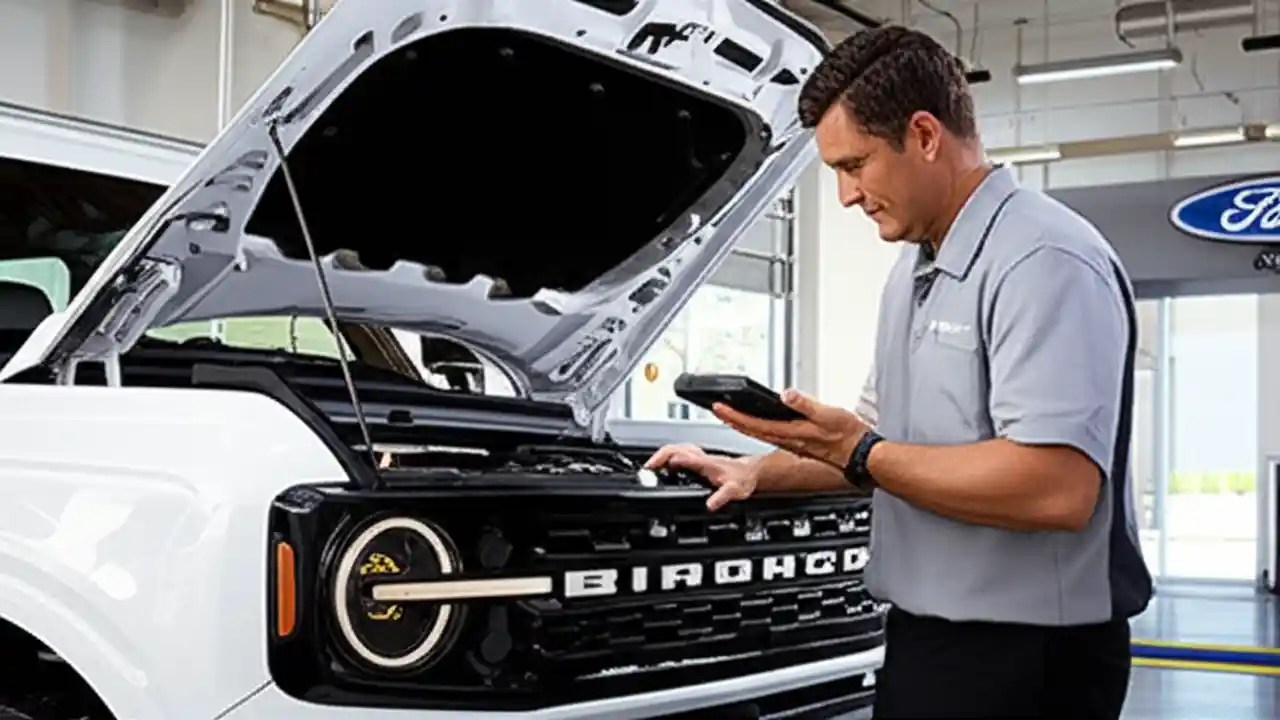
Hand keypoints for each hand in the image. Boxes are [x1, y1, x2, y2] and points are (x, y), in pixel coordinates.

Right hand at [644, 443, 759, 510]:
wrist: (751, 472)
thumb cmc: (742, 479)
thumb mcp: (735, 490)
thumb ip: (722, 497)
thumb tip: (709, 505)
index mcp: (706, 463)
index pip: (683, 457)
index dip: (669, 461)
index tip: (655, 468)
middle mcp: (700, 457)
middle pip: (674, 448)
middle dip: (658, 456)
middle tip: (647, 469)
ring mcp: (698, 456)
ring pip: (675, 448)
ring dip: (661, 455)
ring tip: (650, 466)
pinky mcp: (698, 458)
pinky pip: (679, 452)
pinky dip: (667, 457)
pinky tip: (664, 464)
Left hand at [712, 389, 866, 468]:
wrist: (861, 454)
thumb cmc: (847, 436)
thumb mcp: (828, 414)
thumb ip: (806, 405)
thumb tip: (786, 395)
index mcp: (791, 433)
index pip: (755, 424)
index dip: (734, 416)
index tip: (719, 407)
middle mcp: (788, 440)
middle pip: (752, 430)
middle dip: (732, 420)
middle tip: (717, 410)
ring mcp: (792, 443)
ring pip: (760, 433)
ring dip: (743, 425)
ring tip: (731, 415)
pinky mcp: (799, 443)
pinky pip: (771, 435)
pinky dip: (759, 428)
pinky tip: (758, 424)